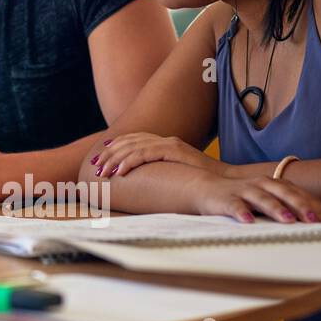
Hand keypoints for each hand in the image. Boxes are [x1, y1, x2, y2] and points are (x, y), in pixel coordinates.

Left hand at [90, 133, 225, 178]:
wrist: (226, 181)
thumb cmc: (200, 181)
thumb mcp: (175, 173)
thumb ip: (159, 171)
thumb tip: (141, 180)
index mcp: (163, 142)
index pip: (131, 140)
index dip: (113, 148)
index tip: (98, 159)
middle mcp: (165, 140)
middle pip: (128, 142)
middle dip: (108, 154)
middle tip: (94, 167)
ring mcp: (170, 144)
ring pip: (133, 148)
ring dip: (114, 159)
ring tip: (102, 172)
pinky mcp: (175, 151)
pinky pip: (146, 154)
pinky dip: (129, 162)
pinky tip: (120, 172)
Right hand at [191, 170, 320, 223]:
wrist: (204, 188)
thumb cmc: (242, 198)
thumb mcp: (266, 200)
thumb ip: (287, 208)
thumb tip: (316, 226)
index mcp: (275, 185)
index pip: (300, 194)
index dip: (315, 207)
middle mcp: (261, 185)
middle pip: (284, 193)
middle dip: (300, 206)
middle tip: (315, 221)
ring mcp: (243, 191)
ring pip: (262, 198)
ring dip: (275, 208)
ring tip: (287, 219)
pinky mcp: (224, 200)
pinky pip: (234, 206)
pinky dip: (241, 213)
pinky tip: (248, 222)